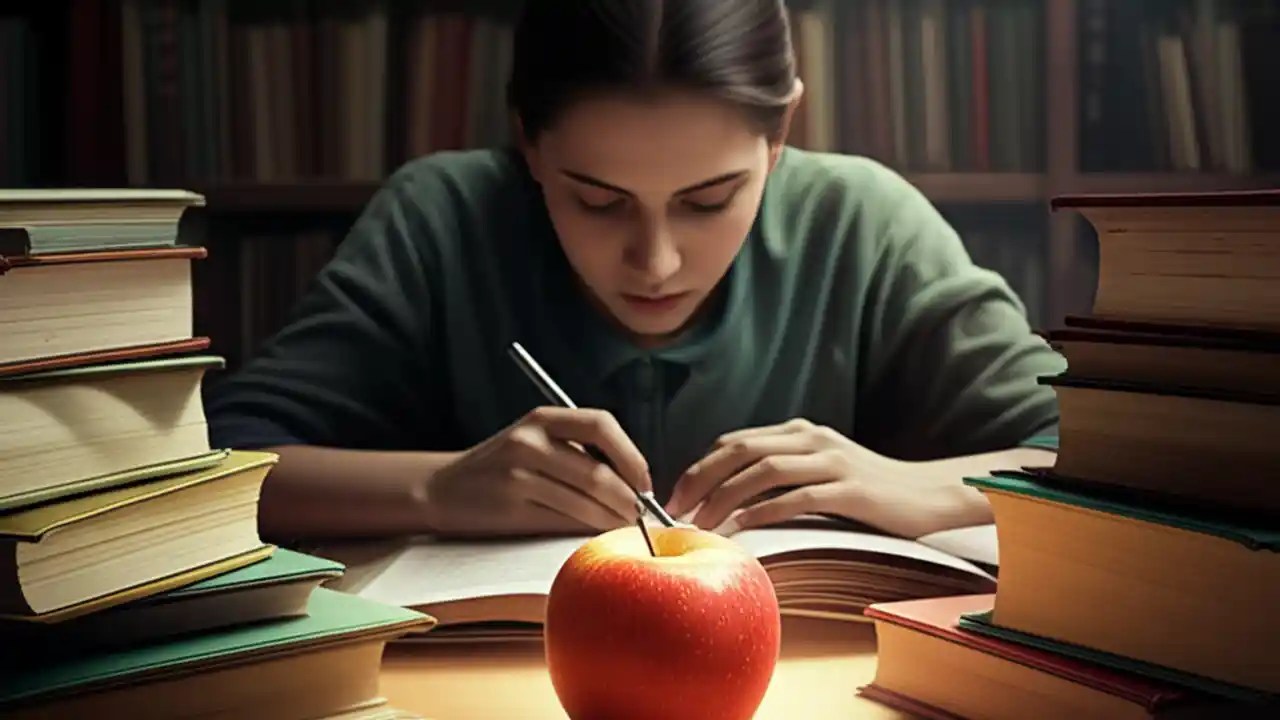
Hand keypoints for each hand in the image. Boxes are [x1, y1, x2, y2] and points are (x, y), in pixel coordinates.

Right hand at [422, 406, 650, 536]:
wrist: (443, 489)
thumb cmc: (502, 466)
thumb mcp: (535, 441)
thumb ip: (577, 452)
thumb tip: (632, 483)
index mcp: (542, 418)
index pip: (601, 425)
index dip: (631, 455)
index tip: (644, 480)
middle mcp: (529, 440)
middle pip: (597, 472)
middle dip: (628, 499)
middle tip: (641, 514)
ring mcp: (518, 474)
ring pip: (584, 501)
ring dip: (611, 519)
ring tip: (624, 526)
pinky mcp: (511, 507)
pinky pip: (562, 521)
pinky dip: (585, 529)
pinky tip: (594, 532)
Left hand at [665, 419, 976, 537]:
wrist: (929, 494)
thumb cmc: (870, 490)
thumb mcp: (822, 469)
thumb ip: (783, 473)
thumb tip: (730, 496)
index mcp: (799, 432)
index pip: (734, 442)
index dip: (700, 467)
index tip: (676, 497)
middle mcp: (811, 439)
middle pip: (740, 451)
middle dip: (700, 480)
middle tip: (676, 511)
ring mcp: (831, 462)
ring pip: (761, 472)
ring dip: (724, 498)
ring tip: (702, 524)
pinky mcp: (849, 490)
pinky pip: (794, 498)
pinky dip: (761, 512)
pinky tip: (740, 529)